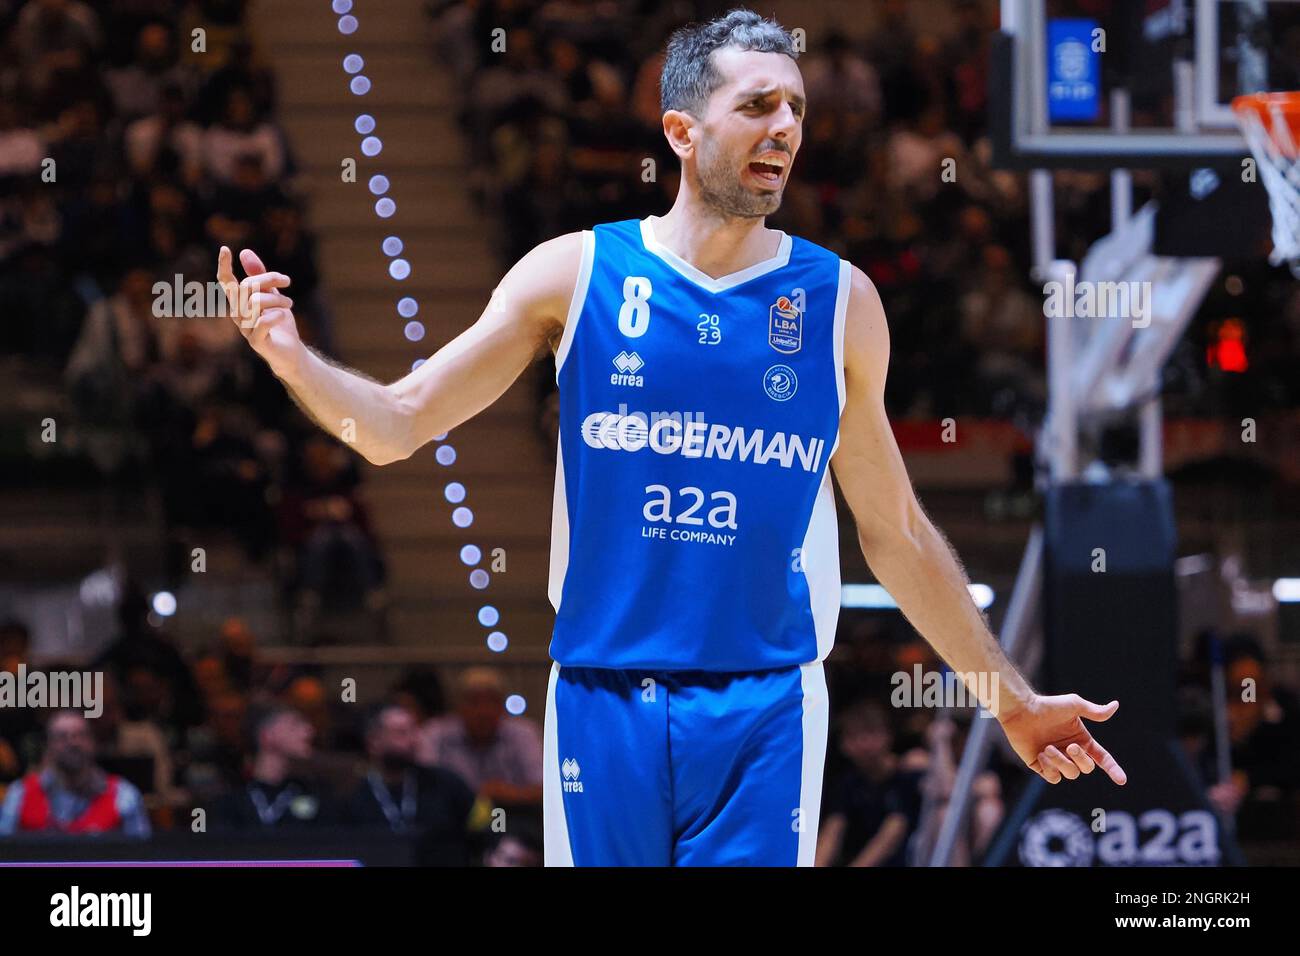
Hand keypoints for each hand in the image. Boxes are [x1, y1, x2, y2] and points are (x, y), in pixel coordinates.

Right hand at [217, 246, 302, 375]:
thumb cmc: (278, 323)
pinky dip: (276, 315)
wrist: (290, 353)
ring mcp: (246, 329)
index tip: (225, 249)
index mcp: (238, 302)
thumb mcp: (271, 295)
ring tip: (289, 303)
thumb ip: (259, 276)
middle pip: (246, 287)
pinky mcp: (257, 342)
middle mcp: (237, 315)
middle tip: (287, 281)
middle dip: (268, 279)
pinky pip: (262, 323)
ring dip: (277, 298)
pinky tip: (283, 315)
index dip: (223, 266)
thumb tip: (245, 251)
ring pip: (256, 302)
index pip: (226, 282)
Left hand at [998, 693, 1126, 785]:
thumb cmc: (1048, 706)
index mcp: (1082, 740)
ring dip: (1061, 762)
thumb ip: (1095, 711)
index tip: (1122, 780)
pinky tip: (1041, 754)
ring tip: (1048, 747)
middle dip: (1080, 759)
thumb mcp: (1074, 705)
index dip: (1113, 769)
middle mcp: (1070, 752)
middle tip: (1070, 747)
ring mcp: (1056, 760)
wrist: (1022, 711)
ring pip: (1070, 774)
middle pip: (1086, 768)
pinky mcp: (1040, 766)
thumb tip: (1115, 706)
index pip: (1102, 758)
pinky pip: (1053, 778)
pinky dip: (1050, 768)